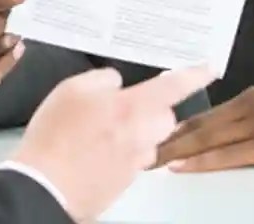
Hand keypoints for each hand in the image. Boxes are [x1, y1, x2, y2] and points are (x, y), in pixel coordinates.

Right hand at [13, 66, 214, 222]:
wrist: (43, 186)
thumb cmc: (56, 136)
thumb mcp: (71, 89)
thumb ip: (102, 81)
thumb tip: (115, 84)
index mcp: (133, 108)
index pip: (174, 86)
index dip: (195, 75)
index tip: (210, 68)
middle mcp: (142, 136)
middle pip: (165, 118)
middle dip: (153, 110)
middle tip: (124, 106)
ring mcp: (135, 163)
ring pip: (149, 141)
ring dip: (136, 133)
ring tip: (100, 133)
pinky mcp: (125, 183)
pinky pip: (132, 160)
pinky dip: (120, 154)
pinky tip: (93, 153)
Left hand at [154, 86, 253, 172]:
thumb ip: (249, 119)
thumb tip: (220, 135)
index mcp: (250, 97)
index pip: (203, 115)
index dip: (173, 127)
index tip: (148, 136)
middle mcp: (250, 105)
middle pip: (198, 125)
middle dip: (164, 139)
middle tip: (136, 150)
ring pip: (207, 138)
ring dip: (174, 151)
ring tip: (148, 161)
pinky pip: (229, 154)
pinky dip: (202, 160)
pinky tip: (183, 166)